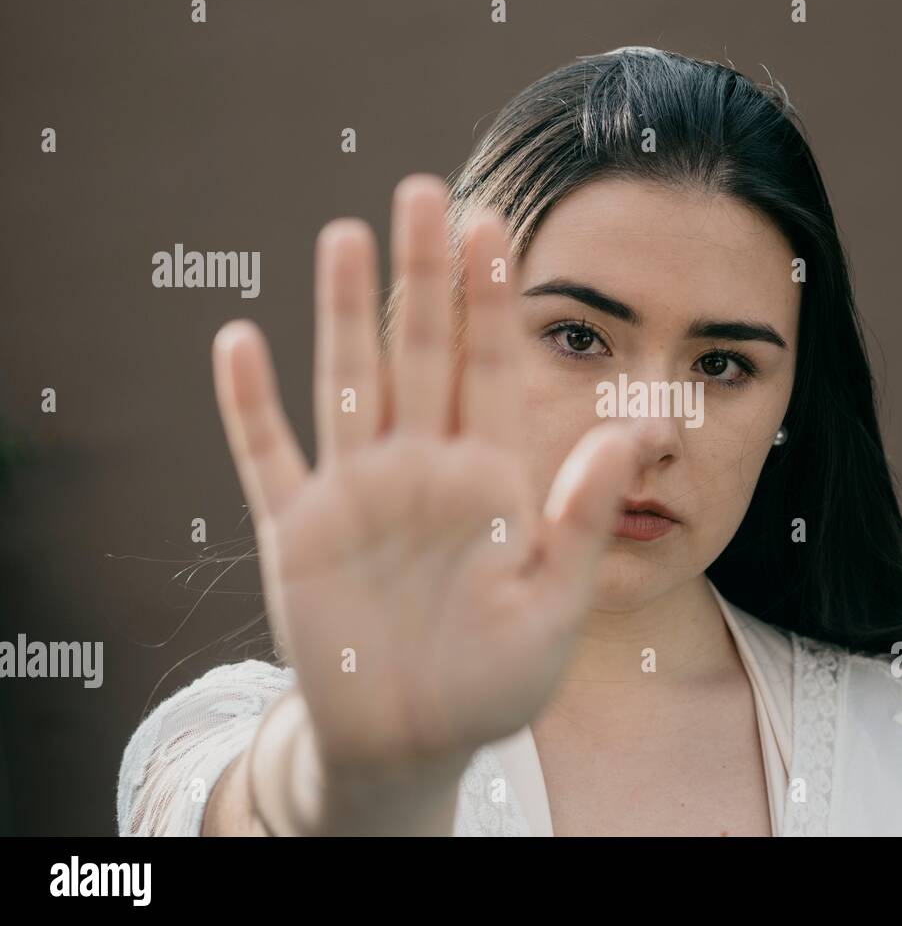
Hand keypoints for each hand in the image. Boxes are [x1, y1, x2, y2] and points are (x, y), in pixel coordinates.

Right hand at [212, 174, 636, 791]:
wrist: (415, 741)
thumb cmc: (494, 678)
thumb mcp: (555, 602)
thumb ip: (583, 515)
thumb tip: (631, 431)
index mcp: (491, 478)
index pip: (492, 370)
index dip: (493, 302)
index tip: (499, 227)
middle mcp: (422, 468)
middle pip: (421, 353)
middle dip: (425, 277)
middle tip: (428, 190)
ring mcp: (356, 494)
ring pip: (348, 384)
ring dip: (344, 314)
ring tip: (348, 234)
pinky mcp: (296, 533)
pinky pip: (267, 459)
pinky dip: (249, 406)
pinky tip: (239, 342)